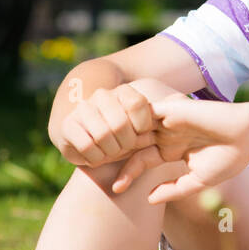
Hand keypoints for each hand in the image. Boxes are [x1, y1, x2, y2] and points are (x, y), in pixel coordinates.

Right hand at [51, 79, 173, 167]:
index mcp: (124, 92)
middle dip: (125, 144)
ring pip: (102, 135)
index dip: (141, 127)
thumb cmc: (125, 136)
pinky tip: (96, 156)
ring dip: (110, 152)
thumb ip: (166, 111)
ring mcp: (82, 109)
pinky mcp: (66, 125)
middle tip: (123, 148)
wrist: (89, 143)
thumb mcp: (148, 125)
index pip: (138, 105)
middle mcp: (102, 95)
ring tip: (110, 152)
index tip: (141, 135)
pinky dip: (95, 157)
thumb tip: (181, 99)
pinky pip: (86, 145)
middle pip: (119, 124)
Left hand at [112, 94, 248, 202]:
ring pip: (134, 124)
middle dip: (115, 154)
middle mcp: (167, 133)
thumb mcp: (198, 181)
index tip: (116, 190)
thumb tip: (148, 199)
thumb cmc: (228, 159)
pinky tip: (119, 132)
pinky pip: (144, 110)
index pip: (142, 160)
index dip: (128, 174)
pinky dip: (130, 117)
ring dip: (118, 136)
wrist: (248, 135)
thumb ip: (174, 189)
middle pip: (133, 142)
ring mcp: (168, 120)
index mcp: (172, 150)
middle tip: (96, 166)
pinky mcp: (172, 107)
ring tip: (103, 151)